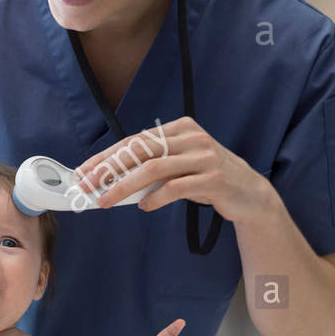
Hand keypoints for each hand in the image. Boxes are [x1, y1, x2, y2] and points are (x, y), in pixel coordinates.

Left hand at [75, 116, 276, 225]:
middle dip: (109, 169)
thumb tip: (108, 181)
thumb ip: (150, 168)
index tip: (84, 172)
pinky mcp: (213, 178)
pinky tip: (143, 207)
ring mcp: (204, 157)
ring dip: (124, 187)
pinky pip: (175, 188)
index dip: (106, 157)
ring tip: (106, 201)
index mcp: (180, 129)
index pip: (134, 141)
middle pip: (140, 151)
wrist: (250, 194)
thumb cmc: (206, 179)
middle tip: (87, 187)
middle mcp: (192, 138)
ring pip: (153, 169)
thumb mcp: (179, 167)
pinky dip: (155, 198)